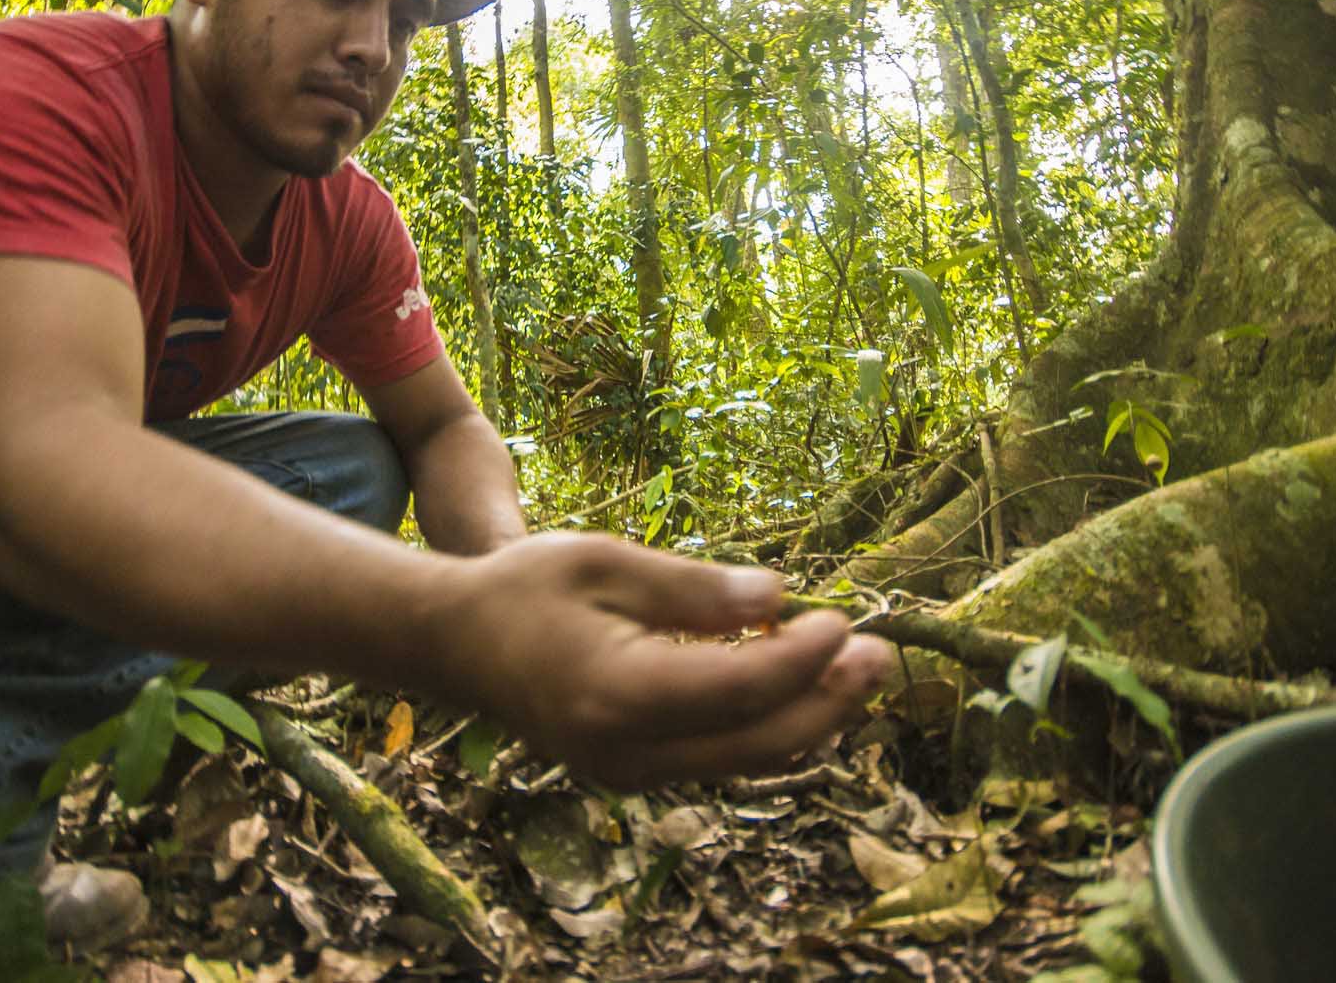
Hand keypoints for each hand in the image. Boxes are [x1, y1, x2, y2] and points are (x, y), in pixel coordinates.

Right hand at [428, 532, 893, 787]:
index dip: (805, 658)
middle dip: (829, 700)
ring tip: (856, 668)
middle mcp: (628, 751)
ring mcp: (630, 772)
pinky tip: (798, 683)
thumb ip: (695, 588)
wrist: (456, 644)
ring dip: (809, 717)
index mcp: (618, 693)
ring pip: (747, 760)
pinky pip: (720, 757)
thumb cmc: (527, 588)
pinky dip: (768, 725)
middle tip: (878, 652)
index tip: (842, 617)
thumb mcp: (608, 563)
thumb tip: (779, 595)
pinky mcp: (634, 771)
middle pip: (759, 742)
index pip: (741, 688)